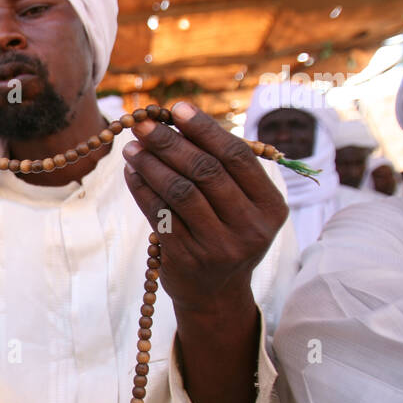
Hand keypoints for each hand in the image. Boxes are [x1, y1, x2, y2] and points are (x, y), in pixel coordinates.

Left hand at [121, 101, 286, 315]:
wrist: (216, 294)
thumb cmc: (226, 235)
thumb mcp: (241, 206)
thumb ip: (222, 169)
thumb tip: (178, 121)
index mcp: (271, 207)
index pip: (237, 156)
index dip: (205, 128)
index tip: (177, 107)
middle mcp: (250, 228)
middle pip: (206, 171)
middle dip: (170, 142)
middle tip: (143, 122)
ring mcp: (219, 246)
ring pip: (180, 191)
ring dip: (151, 164)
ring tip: (132, 146)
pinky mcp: (187, 259)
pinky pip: (159, 214)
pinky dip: (141, 188)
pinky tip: (131, 172)